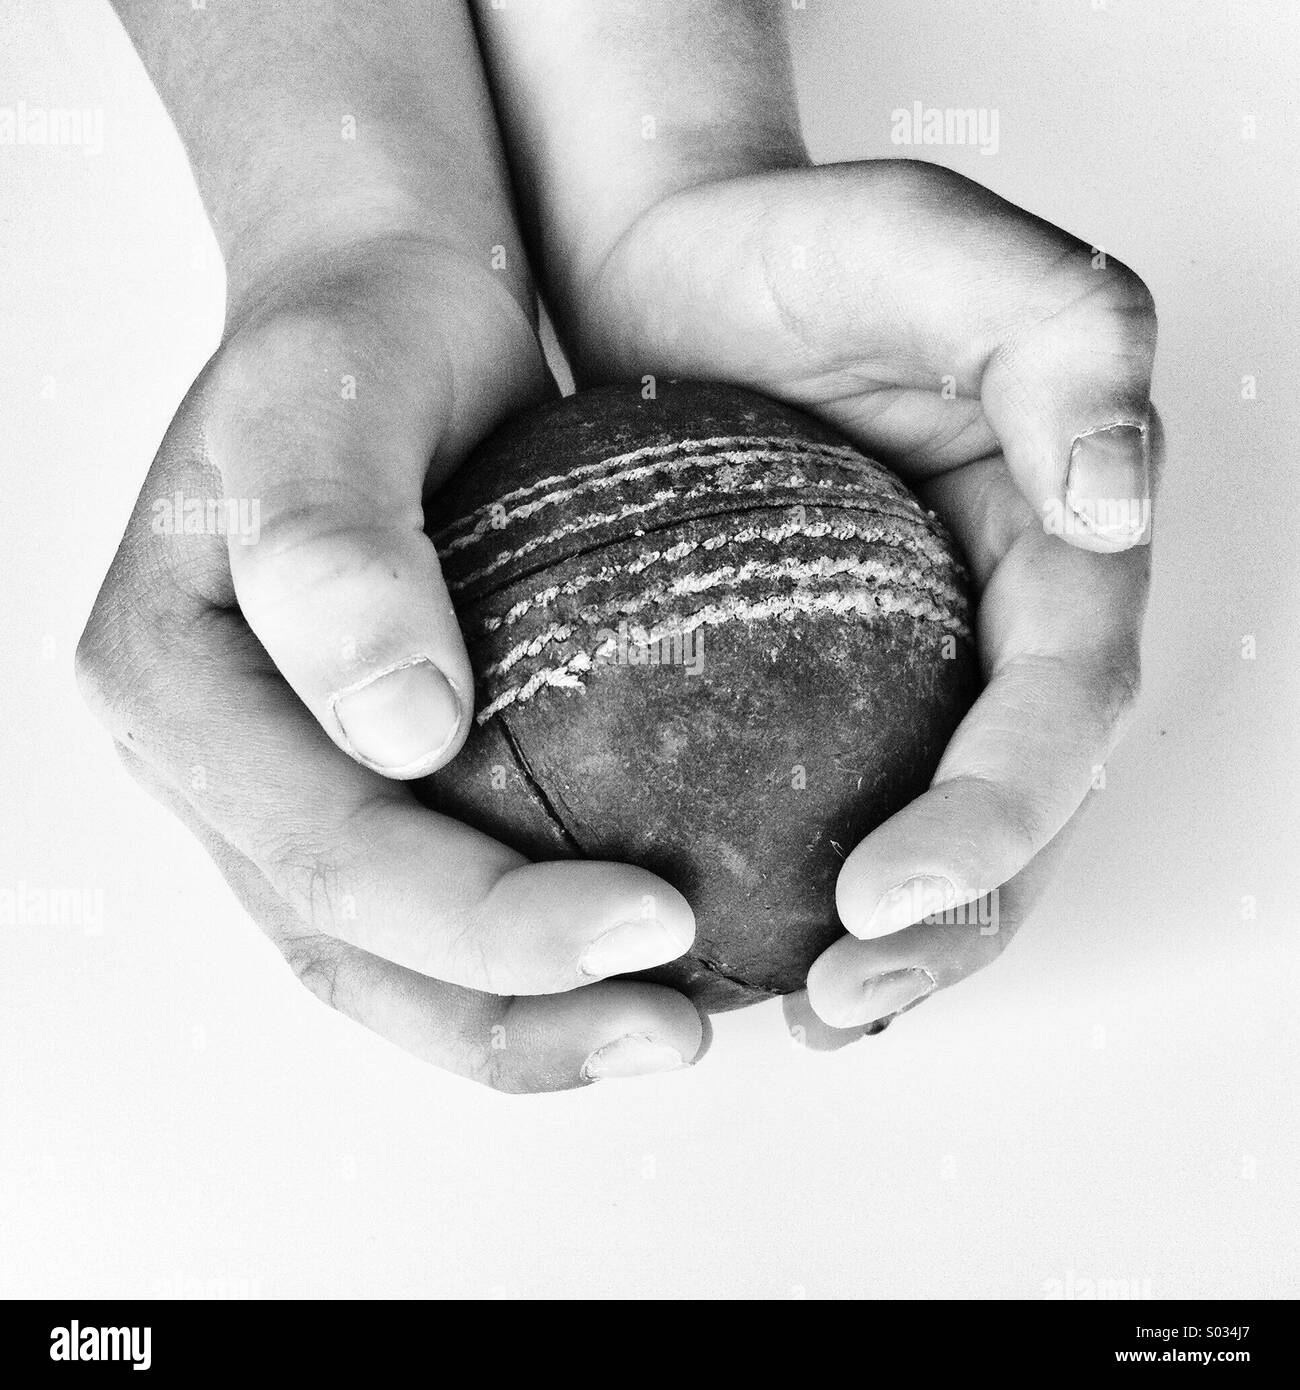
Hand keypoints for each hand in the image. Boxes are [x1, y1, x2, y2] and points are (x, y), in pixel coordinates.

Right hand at [77, 241, 701, 1089]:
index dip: (484, 920)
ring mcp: (281, 780)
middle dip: (514, 1012)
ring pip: (388, 959)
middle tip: (674, 1029)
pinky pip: (439, 894)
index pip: (327, 850)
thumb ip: (331, 548)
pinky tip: (647, 957)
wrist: (383, 304)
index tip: (651, 924)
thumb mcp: (326, 395)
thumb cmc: (359, 329)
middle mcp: (213, 758)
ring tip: (671, 1031)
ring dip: (525, 1021)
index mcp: (170, 685)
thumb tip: (400, 737)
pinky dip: (530, 954)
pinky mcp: (359, 774)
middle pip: (351, 944)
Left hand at [565, 158, 1158, 1035]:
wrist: (672, 259)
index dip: (996, 817)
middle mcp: (994, 620)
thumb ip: (1061, 345)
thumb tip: (1116, 498)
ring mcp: (904, 663)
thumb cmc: (798, 245)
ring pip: (931, 832)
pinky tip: (747, 950)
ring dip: (895, 945)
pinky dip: (801, 889)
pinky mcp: (810, 684)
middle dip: (953, 922)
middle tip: (848, 992)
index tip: (887, 890)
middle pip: (1017, 807)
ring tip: (812, 1014)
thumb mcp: (935, 246)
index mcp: (1053, 540)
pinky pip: (825, 804)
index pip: (1059, 706)